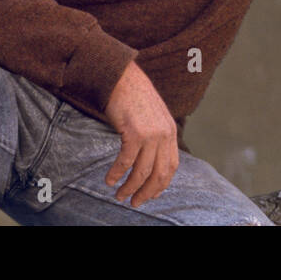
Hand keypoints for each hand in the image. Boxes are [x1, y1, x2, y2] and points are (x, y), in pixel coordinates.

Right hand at [102, 61, 179, 207]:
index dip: (161, 184)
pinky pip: (125, 161)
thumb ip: (156, 135)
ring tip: (119, 195)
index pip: (172, 166)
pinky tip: (108, 179)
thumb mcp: (152, 116)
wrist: (121, 76)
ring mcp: (151, 134)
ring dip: (130, 187)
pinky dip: (117, 173)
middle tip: (134, 203)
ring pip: (142, 171)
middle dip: (146, 192)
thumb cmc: (133, 96)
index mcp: (171, 131)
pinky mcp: (135, 133)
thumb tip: (149, 159)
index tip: (151, 195)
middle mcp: (164, 134)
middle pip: (159, 173)